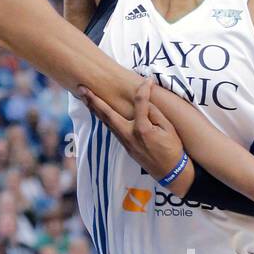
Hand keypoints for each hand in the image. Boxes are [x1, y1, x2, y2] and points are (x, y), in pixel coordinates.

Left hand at [78, 79, 193, 194]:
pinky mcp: (125, 146)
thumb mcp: (169, 129)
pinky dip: (104, 117)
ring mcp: (125, 142)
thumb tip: (144, 101)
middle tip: (81, 88)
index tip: (148, 81)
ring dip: (94, 108)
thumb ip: (155, 113)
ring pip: (106, 122)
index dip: (144, 90)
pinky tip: (99, 111)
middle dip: (93, 100)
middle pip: (107, 114)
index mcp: (142, 129)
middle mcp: (128, 135)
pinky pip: (112, 128)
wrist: (170, 172)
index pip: (140, 103)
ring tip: (84, 97)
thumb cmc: (173, 150)